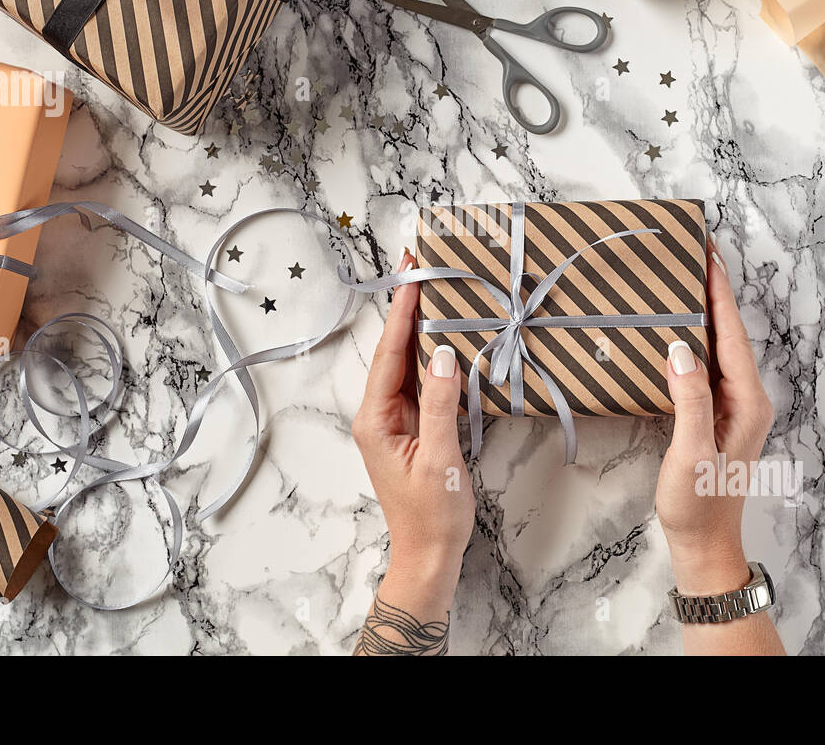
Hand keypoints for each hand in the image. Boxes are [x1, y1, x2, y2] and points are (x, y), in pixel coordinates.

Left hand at [351, 251, 473, 618]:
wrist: (428, 555)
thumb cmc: (432, 514)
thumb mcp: (440, 460)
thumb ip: (442, 405)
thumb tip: (447, 354)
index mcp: (376, 419)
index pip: (390, 353)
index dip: (403, 312)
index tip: (413, 276)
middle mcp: (379, 414)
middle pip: (394, 352)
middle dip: (408, 310)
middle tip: (421, 269)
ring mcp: (394, 421)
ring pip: (407, 364)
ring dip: (421, 329)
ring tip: (433, 291)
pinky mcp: (412, 428)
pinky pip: (421, 383)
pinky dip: (433, 357)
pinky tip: (446, 339)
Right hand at [658, 235, 774, 595]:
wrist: (704, 544)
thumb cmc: (697, 504)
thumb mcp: (691, 454)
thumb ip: (690, 400)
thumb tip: (681, 348)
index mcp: (747, 402)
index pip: (731, 334)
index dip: (718, 292)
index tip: (707, 255)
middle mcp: (747, 398)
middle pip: (729, 332)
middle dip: (713, 291)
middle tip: (693, 252)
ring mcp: (734, 406)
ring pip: (720, 345)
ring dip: (705, 311)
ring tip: (686, 277)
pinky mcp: (719, 414)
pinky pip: (709, 364)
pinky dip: (696, 337)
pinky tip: (679, 327)